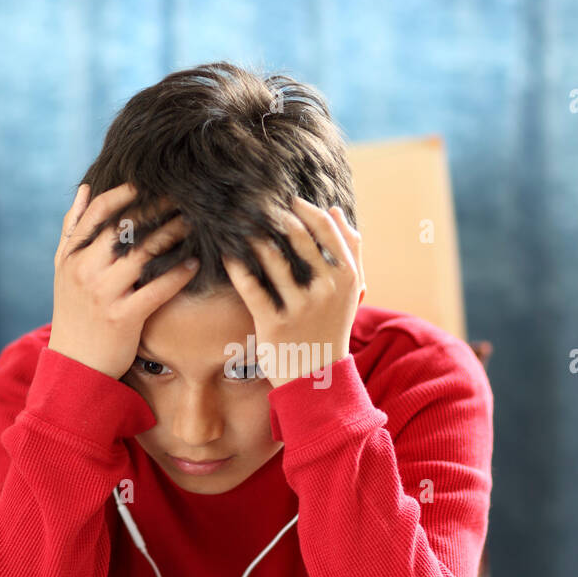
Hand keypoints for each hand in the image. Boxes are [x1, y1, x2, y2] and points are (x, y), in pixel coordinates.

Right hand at [47, 183, 198, 379]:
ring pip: (142, 255)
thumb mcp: (63, 269)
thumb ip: (73, 229)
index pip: (97, 214)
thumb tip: (84, 189)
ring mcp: (103, 294)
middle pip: (123, 230)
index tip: (148, 181)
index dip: (123, 194)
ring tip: (193, 223)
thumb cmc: (73, 311)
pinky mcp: (123, 318)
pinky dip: (177, 274)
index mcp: (72, 256)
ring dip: (171, 235)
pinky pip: (156, 290)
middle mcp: (85, 271)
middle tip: (183, 196)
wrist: (74, 363)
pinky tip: (195, 263)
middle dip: (154, 210)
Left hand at [221, 195, 365, 388]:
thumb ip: (349, 251)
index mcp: (346, 277)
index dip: (304, 208)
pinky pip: (251, 288)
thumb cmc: (330, 326)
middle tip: (256, 205)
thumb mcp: (350, 291)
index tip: (288, 199)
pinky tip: (227, 255)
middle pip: (298, 237)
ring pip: (272, 259)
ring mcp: (300, 307)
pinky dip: (237, 268)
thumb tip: (336, 211)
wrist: (317, 377)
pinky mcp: (274, 324)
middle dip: (275, 216)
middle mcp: (326, 289)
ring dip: (253, 237)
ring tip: (240, 224)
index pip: (325, 229)